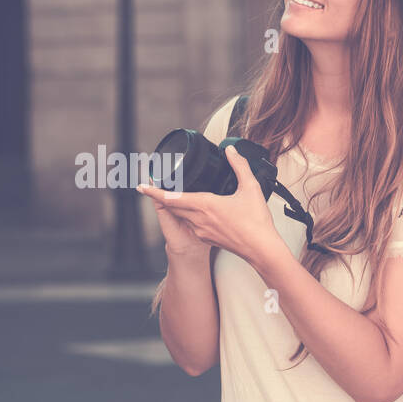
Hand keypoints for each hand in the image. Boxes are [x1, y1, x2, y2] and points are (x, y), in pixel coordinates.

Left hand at [136, 145, 282, 269]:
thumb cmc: (256, 223)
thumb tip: (232, 151)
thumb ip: (240, 167)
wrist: (261, 249)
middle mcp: (198, 219)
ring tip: (179, 196)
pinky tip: (200, 212)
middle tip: (158, 186)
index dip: (153, 191)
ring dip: (178, 206)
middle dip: (164, 195)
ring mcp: (202, 231)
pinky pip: (193, 224)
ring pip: (182, 215)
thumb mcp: (251, 189)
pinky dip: (190, 216)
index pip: (171, 197)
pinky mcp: (208, 239)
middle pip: (173, 206)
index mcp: (204, 205)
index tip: (141, 186)